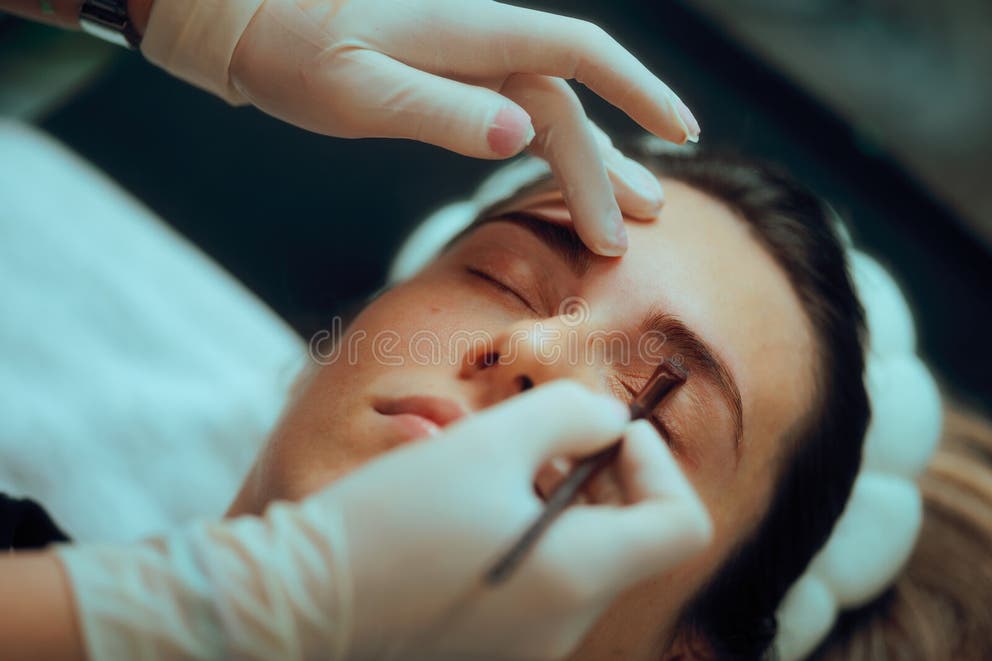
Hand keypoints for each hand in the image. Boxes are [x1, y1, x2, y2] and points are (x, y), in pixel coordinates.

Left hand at [227, 0, 698, 254]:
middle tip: (634, 233)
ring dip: (590, 167)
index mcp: (475, 38)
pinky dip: (549, 157)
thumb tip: (518, 137)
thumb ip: (438, 111)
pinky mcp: (451, 88)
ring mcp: (470, 68)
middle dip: (605, 171)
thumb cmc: (296, 51)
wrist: (251, 22)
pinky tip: (566, 181)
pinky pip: (518, 123)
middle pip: (567, 111)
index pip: (580, 56)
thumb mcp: (358, 89)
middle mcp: (484, 48)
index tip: (683, 131)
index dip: (638, 91)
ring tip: (629, 215)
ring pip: (550, 120)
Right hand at [329, 380, 711, 658]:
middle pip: (633, 541)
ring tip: (496, 472)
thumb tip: (610, 424)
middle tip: (543, 440)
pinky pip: (544, 585)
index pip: (682, 524)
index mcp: (576, 578)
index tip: (600, 435)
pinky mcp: (496, 648)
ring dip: (562, 503)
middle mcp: (565, 626)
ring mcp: (531, 647)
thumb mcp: (487, 443)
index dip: (656, 465)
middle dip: (603, 476)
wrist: (298, 601)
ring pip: (586, 560)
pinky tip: (472, 512)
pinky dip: (532, 537)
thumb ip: (570, 415)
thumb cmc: (391, 518)